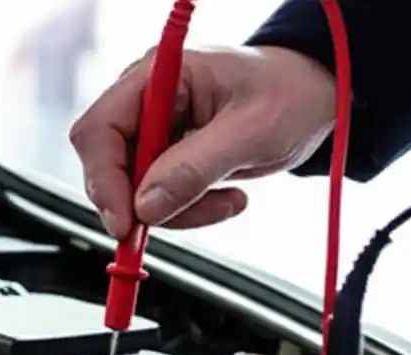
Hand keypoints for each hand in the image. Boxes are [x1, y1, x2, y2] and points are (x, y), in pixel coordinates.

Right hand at [69, 45, 334, 237]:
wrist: (312, 98)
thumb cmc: (289, 95)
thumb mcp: (252, 132)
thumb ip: (195, 168)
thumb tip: (145, 206)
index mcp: (158, 76)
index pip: (99, 130)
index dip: (103, 180)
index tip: (126, 223)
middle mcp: (144, 100)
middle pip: (107, 165)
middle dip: (147, 203)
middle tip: (192, 215)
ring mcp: (152, 129)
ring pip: (131, 192)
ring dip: (177, 211)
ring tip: (228, 201)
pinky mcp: (164, 156)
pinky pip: (155, 199)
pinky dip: (187, 210)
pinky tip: (224, 197)